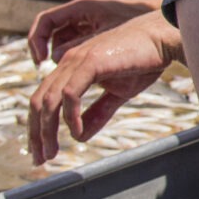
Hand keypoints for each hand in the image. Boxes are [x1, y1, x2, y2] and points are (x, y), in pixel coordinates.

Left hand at [28, 8, 185, 164]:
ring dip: (47, 130)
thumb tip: (80, 136)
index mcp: (70, 68)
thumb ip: (97, 112)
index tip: (42, 150)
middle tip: (41, 159)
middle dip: (36, 134)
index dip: (38, 126)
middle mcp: (68, 62)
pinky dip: (70, 115)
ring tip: (52, 152)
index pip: (43, 99)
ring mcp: (77, 60)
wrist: (162, 38)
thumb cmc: (143, 61)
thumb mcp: (117, 93)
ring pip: (49, 100)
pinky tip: (76, 132)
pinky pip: (70, 93)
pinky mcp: (91, 62)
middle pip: (38, 102)